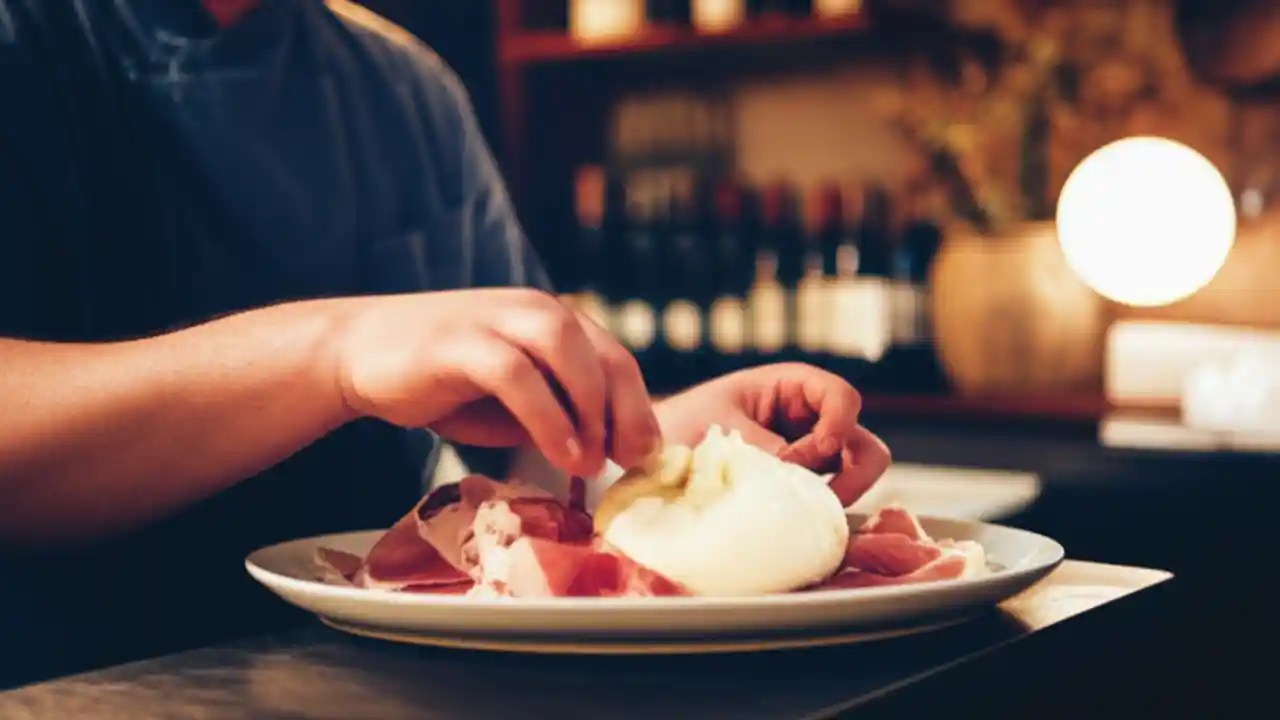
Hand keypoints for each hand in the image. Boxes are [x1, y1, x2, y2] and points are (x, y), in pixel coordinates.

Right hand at [329, 288, 659, 476]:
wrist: (358, 353)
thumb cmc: (446, 385)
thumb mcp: (515, 404)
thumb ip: (559, 415)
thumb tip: (611, 451)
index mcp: (555, 322)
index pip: (616, 360)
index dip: (639, 410)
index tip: (647, 459)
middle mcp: (535, 310)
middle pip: (606, 354)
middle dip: (628, 412)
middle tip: (631, 463)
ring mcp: (498, 319)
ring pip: (567, 350)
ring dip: (590, 409)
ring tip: (591, 462)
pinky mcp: (462, 341)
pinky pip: (518, 374)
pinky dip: (548, 415)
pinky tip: (561, 453)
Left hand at [654, 363, 890, 505]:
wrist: (651, 455)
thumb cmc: (682, 426)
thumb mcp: (724, 433)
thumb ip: (766, 451)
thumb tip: (799, 482)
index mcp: (793, 386)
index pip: (843, 399)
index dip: (837, 427)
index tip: (810, 455)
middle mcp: (810, 420)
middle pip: (866, 447)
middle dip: (853, 475)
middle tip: (819, 497)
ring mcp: (808, 457)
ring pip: (854, 479)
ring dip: (834, 496)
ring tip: (793, 510)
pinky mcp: (798, 488)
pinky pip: (827, 501)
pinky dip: (816, 513)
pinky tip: (785, 520)